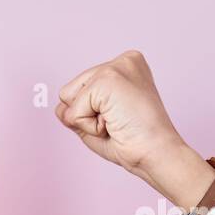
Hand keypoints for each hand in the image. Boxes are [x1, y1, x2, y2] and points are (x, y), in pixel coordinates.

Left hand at [55, 50, 214, 210]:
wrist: (155, 153)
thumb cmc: (134, 143)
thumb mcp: (98, 124)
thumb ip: (76, 112)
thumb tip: (59, 108)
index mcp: (125, 67)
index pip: (80, 89)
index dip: (91, 113)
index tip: (121, 119)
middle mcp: (123, 60)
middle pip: (69, 91)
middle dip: (86, 115)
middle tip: (118, 122)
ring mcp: (116, 67)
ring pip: (68, 98)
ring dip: (87, 120)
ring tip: (116, 122)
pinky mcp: (108, 79)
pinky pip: (73, 111)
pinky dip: (88, 126)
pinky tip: (115, 123)